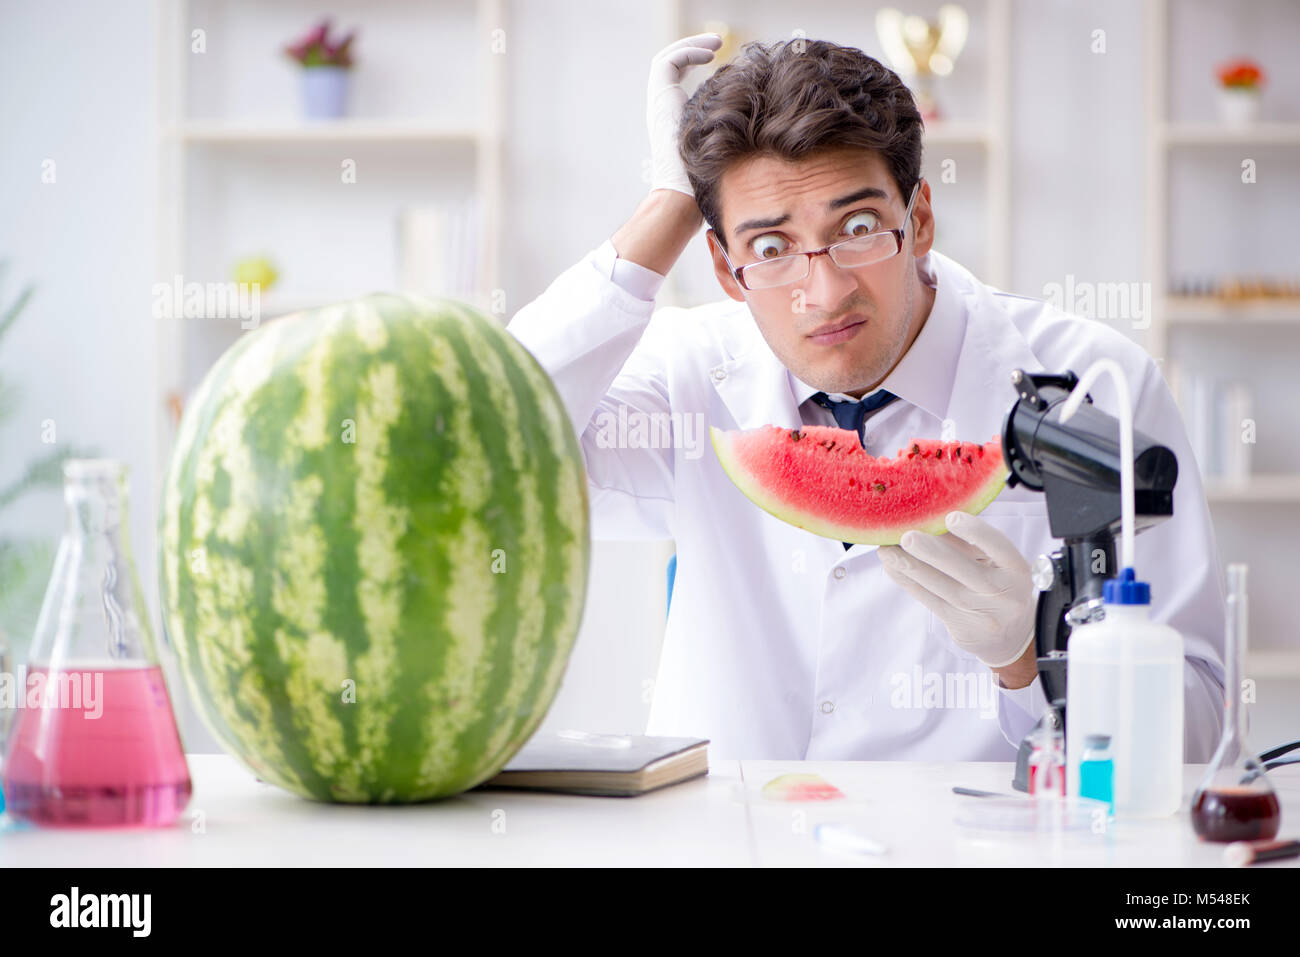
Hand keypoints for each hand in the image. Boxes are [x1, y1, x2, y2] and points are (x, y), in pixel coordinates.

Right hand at [646, 33, 723, 196]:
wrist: (683, 192)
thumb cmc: (704, 180)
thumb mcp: (718, 146)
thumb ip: (724, 131)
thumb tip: (757, 125)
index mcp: (672, 115)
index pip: (675, 76)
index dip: (692, 61)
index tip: (716, 56)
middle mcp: (661, 107)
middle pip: (669, 63)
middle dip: (692, 47)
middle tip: (717, 42)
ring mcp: (658, 103)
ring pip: (665, 59)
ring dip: (691, 45)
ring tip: (716, 42)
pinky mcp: (660, 98)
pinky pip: (667, 62)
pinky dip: (688, 52)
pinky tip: (710, 55)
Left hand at [878, 511, 1035, 669]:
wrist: (1009, 635)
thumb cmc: (998, 585)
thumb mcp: (996, 564)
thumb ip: (969, 544)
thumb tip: (930, 519)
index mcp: (1016, 569)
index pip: (999, 546)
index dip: (976, 532)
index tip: (951, 516)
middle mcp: (1002, 592)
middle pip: (965, 570)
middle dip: (933, 552)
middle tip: (907, 536)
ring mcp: (981, 612)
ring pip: (941, 586)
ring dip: (910, 566)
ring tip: (886, 550)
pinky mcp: (959, 624)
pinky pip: (928, 599)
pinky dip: (908, 581)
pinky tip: (891, 566)